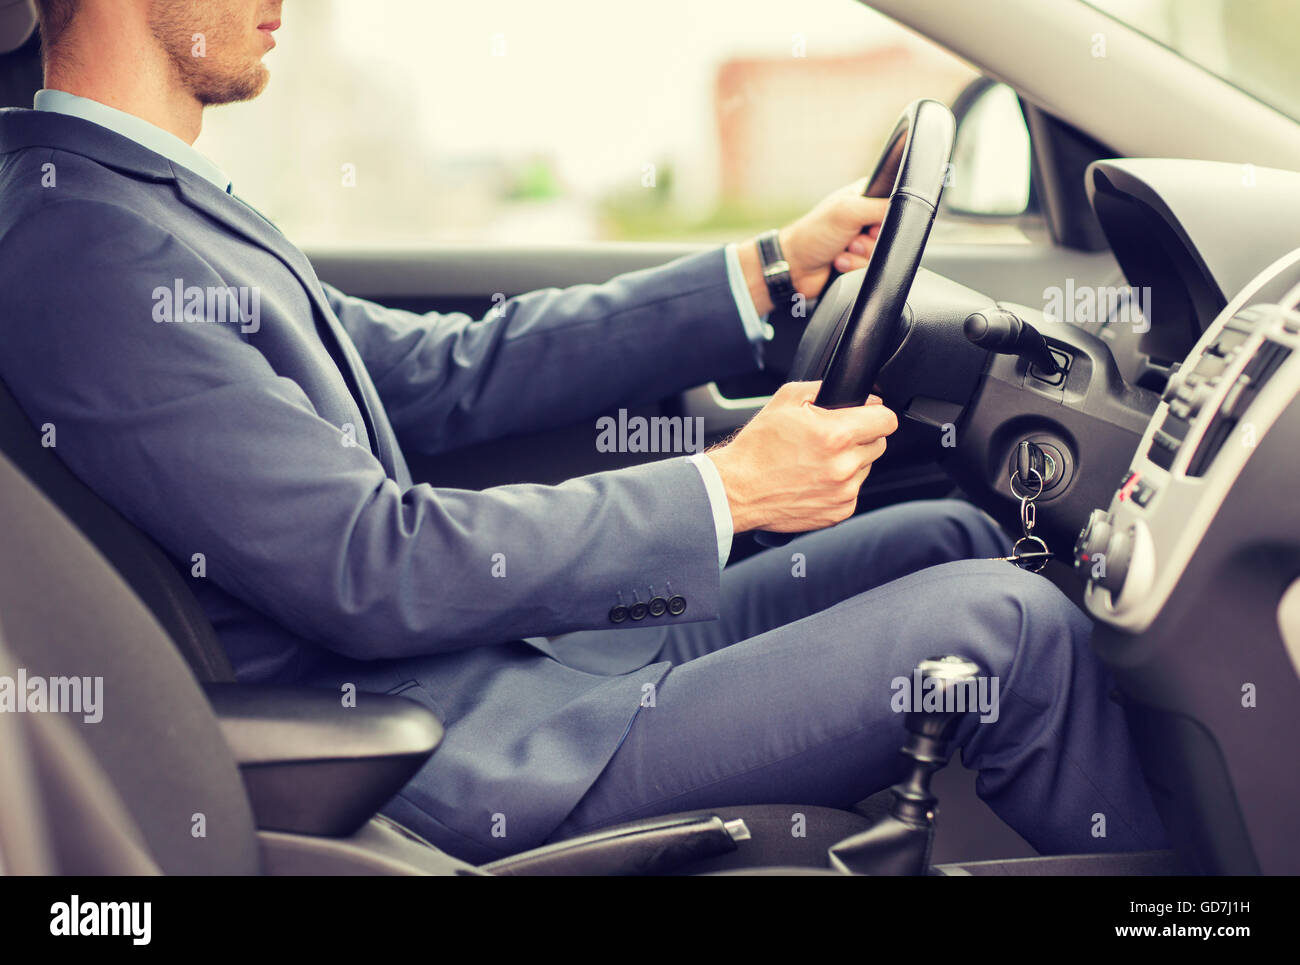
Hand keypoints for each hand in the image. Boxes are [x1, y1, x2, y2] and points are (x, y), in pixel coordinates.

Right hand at [704, 381, 897, 532]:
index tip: (867, 414)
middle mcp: (844, 466)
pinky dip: (840, 484)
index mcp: (836, 435)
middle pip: (879, 443)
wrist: (738, 489)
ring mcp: (843, 492)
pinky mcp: (839, 512)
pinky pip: (853, 491)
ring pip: (866, 468)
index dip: (876, 412)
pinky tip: (815, 479)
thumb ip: (825, 389)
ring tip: (818, 460)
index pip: (887, 420)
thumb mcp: (787, 399)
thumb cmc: (758, 446)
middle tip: (833, 437)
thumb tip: (855, 391)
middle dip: (861, 436)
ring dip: (850, 461)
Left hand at [739, 180, 888, 313]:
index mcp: (865, 198)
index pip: (894, 203)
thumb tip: (907, 208)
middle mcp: (866, 219)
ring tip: (842, 251)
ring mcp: (863, 242)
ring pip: (882, 253)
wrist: (794, 268)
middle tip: (851, 239)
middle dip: (869, 241)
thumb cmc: (813, 234)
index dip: (886, 217)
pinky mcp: (859, 263)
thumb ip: (880, 207)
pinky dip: (854, 268)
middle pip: (891, 232)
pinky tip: (839, 263)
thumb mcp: (848, 212)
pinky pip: (872, 269)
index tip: (871, 223)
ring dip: (860, 256)